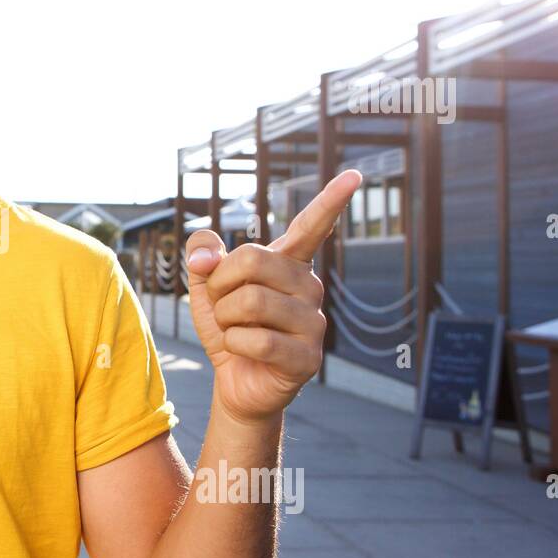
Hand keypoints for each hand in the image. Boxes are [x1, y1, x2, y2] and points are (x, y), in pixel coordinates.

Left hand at [185, 169, 361, 425]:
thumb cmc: (228, 329)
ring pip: (250, 301)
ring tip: (234, 331)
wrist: (234, 382)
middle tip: (223, 307)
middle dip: (219, 285)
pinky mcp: (309, 357)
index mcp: (289, 264)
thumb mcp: (206, 288)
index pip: (311, 226)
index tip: (355, 175)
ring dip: (225, 319)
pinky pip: (257, 340)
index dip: (331, 200)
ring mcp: (314, 322)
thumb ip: (203, 256)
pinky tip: (243, 352)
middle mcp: (309, 286)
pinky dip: (234, 345)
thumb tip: (204, 254)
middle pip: (252, 260)